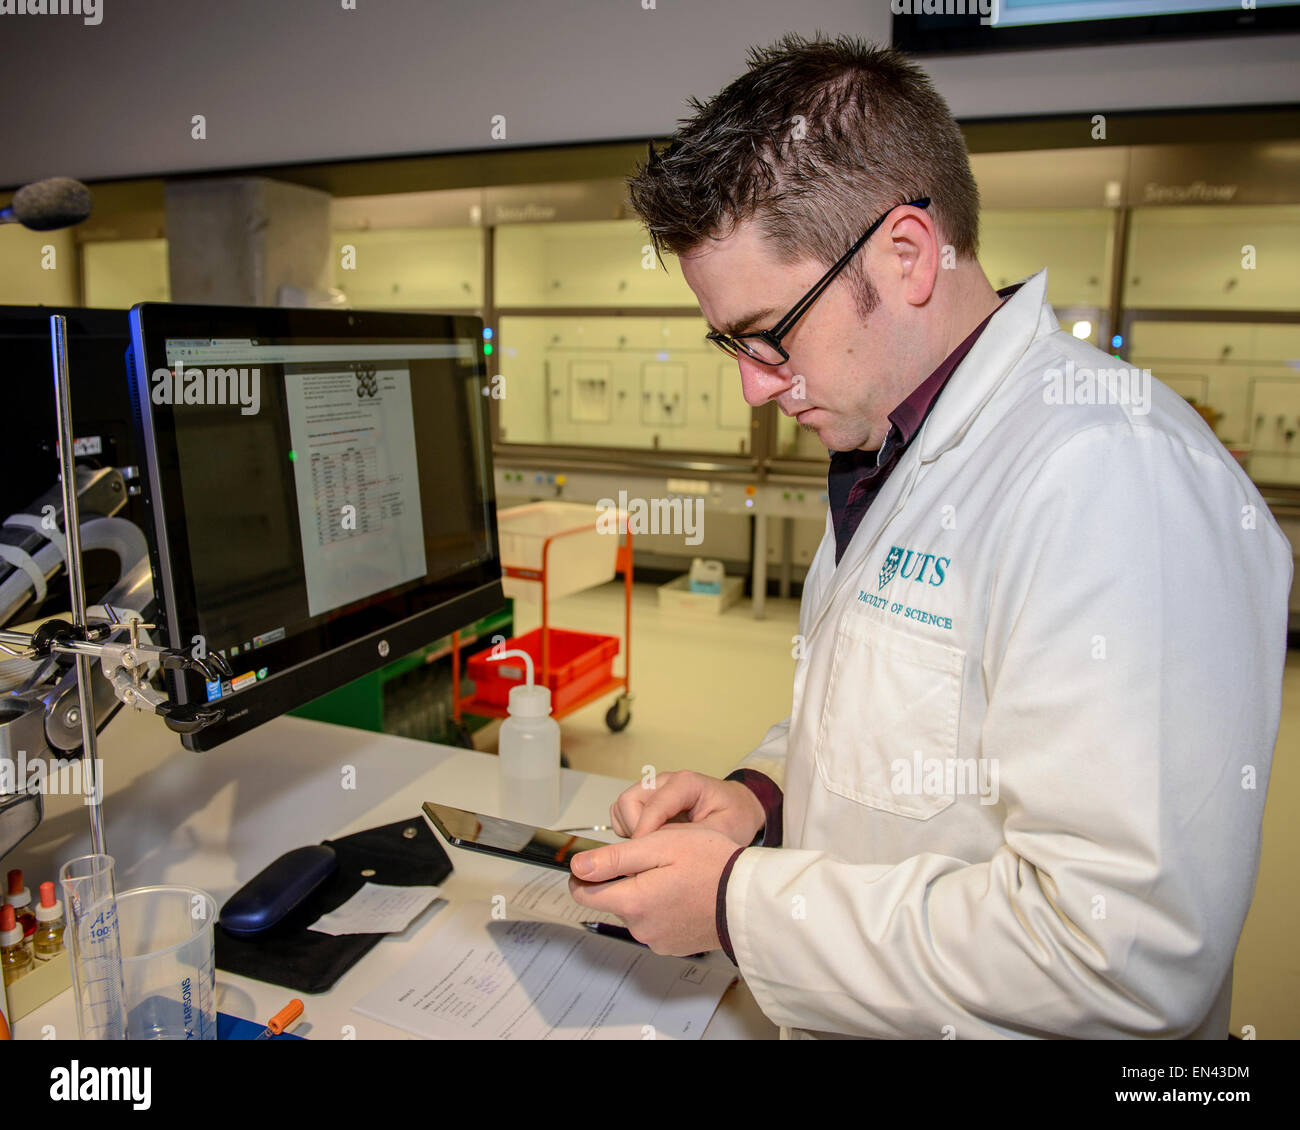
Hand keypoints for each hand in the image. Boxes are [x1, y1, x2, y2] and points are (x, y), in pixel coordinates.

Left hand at [568, 825, 740, 955]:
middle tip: (655, 858)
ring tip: (675, 874)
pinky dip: (661, 907)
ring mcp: (657, 940)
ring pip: (635, 910)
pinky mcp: (673, 945)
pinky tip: (683, 893)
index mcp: (633, 902)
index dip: (586, 872)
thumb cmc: (711, 864)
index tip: (598, 858)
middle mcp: (640, 928)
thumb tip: (578, 866)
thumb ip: (614, 858)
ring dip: (644, 892)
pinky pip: (654, 923)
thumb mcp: (659, 846)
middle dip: (624, 879)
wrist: (749, 898)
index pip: (584, 892)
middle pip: (613, 899)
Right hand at [609, 770, 764, 846]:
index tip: (643, 857)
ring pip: (622, 806)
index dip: (644, 832)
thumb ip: (692, 838)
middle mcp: (664, 781)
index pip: (654, 805)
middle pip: (629, 801)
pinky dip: (628, 829)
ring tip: (652, 849)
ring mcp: (653, 788)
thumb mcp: (723, 831)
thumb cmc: (734, 816)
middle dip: (635, 831)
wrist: (739, 807)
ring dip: (629, 831)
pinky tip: (649, 843)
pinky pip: (622, 813)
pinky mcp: (646, 799)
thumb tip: (659, 848)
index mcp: (685, 783)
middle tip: (651, 854)